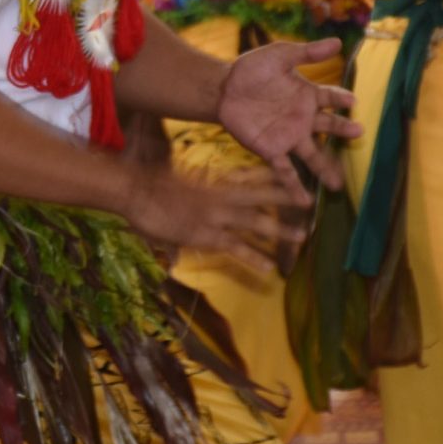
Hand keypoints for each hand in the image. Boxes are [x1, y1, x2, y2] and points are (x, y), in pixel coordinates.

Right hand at [121, 163, 306, 274]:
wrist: (134, 191)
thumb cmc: (148, 185)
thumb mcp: (172, 179)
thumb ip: (188, 184)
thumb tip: (192, 181)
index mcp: (210, 182)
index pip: (245, 177)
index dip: (268, 177)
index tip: (289, 175)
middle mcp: (218, 196)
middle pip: (257, 196)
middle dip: (283, 198)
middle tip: (308, 201)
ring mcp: (214, 215)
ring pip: (254, 221)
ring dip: (280, 229)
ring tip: (302, 236)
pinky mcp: (206, 234)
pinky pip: (235, 247)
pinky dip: (252, 257)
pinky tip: (269, 268)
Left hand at [217, 38, 359, 201]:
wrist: (221, 88)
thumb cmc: (251, 70)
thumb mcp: (280, 55)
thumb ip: (307, 52)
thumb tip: (337, 42)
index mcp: (307, 96)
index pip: (331, 98)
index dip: (341, 99)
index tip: (351, 102)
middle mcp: (302, 119)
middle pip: (328, 128)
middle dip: (343, 130)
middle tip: (358, 133)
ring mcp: (288, 136)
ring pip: (312, 155)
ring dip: (325, 169)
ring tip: (338, 186)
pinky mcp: (270, 149)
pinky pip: (285, 169)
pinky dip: (294, 186)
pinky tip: (304, 202)